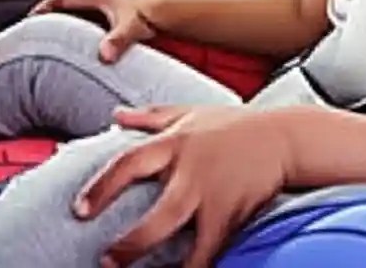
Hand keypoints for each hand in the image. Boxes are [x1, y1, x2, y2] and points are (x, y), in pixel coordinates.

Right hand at [30, 0, 159, 63]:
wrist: (172, 13)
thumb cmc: (153, 14)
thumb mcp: (132, 27)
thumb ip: (117, 40)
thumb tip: (105, 55)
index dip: (45, 6)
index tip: (31, 19)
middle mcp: (103, 0)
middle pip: (68, 5)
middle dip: (52, 17)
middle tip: (38, 33)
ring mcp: (110, 9)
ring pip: (81, 16)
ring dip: (69, 27)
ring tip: (56, 45)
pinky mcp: (117, 20)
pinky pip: (92, 25)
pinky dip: (84, 34)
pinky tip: (83, 50)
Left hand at [75, 106, 288, 267]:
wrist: (286, 137)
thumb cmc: (235, 124)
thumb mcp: (191, 113)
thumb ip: (151, 117)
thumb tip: (115, 116)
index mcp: (176, 143)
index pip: (129, 163)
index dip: (102, 187)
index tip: (79, 210)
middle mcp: (193, 170)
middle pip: (160, 211)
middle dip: (133, 241)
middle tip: (107, 261)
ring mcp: (216, 194)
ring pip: (189, 234)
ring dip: (164, 261)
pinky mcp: (234, 212)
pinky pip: (212, 246)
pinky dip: (197, 263)